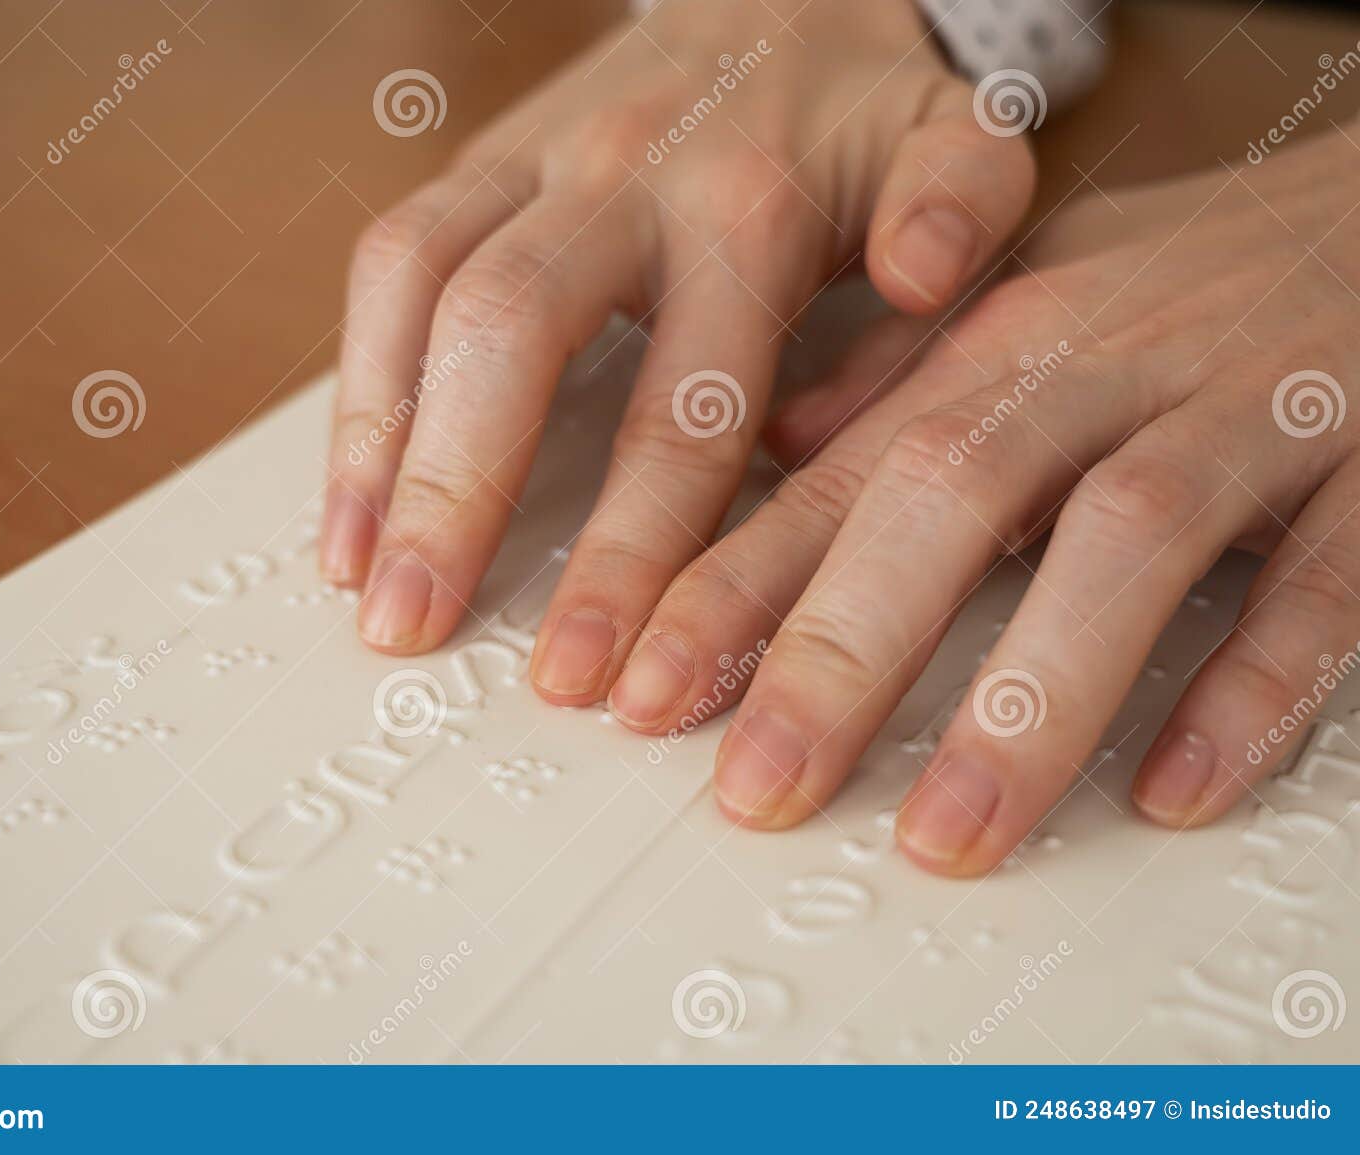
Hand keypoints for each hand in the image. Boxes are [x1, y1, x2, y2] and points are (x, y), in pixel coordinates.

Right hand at [322, 0, 1036, 691]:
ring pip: (422, 292)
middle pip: (510, 334)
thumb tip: (923, 279)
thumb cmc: (865, 111)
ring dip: (380, 448)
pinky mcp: (477, 165)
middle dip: (459, 497)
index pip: (682, 403)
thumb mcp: (956, 135)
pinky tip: (352, 500)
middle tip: (420, 631)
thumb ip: (958, 203)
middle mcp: (624, 174)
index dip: (632, 549)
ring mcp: (533, 161)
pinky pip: (387, 264)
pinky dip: (358, 391)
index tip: (602, 670)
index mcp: (751, 203)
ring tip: (362, 583)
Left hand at [641, 119, 1359, 873]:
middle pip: (948, 499)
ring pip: (1124, 541)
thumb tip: (774, 452)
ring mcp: (1241, 409)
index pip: (836, 480)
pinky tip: (1176, 787)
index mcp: (997, 348)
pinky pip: (1321, 576)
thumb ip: (900, 382)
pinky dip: (1254, 684)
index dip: (730, 590)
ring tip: (946, 833)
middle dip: (841, 654)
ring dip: (1028, 698)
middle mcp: (1101, 369)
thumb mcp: (1024, 304)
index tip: (642, 694)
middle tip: (758, 789)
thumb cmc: (1194, 276)